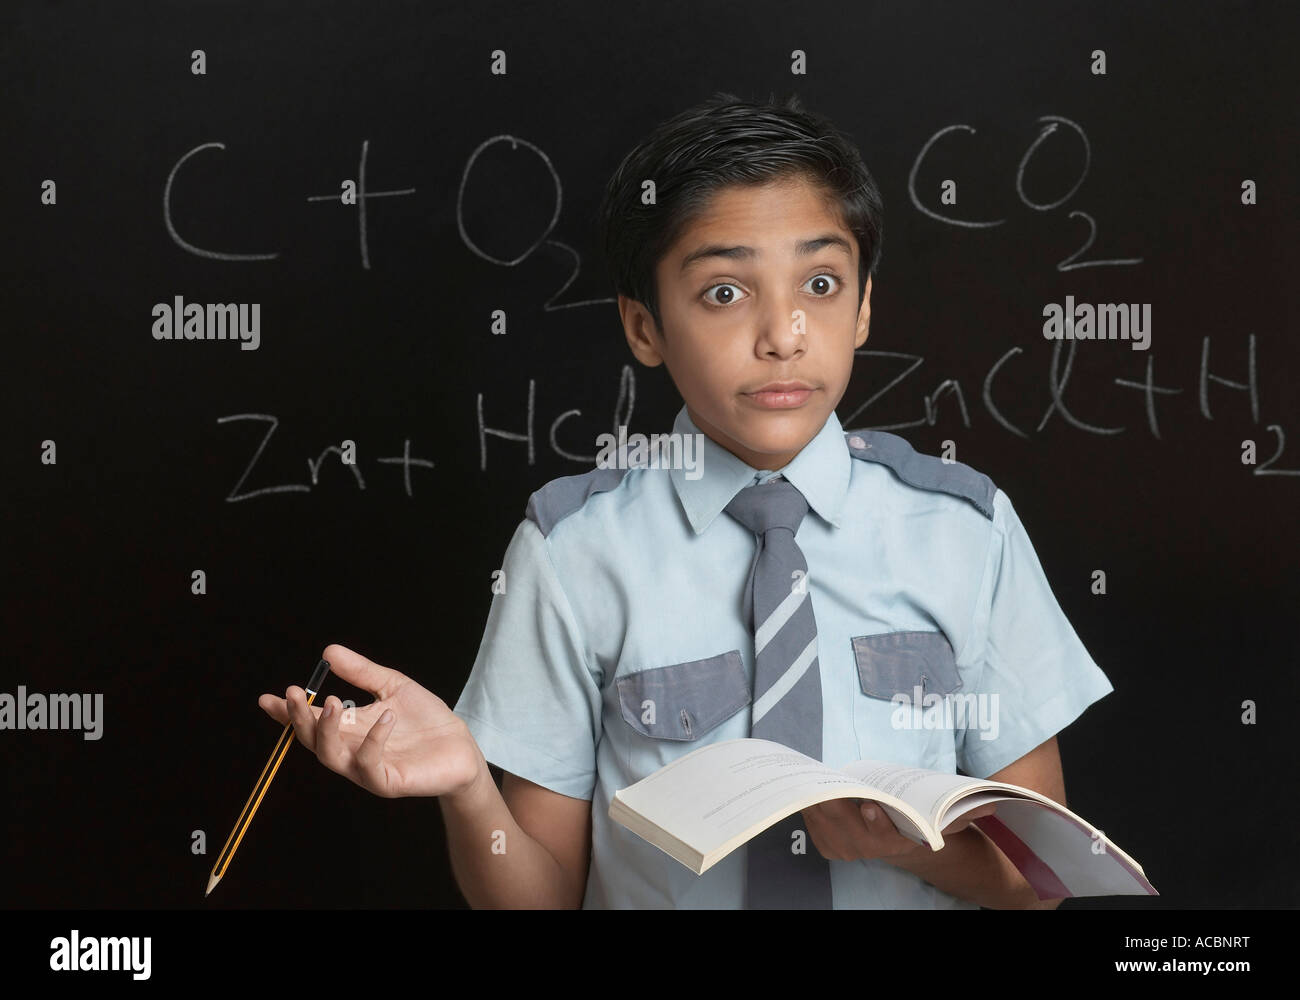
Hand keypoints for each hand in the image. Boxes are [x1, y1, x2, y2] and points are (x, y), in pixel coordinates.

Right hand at [258, 644, 483, 799]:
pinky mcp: (387, 782)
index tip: (268, 698)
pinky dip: (373, 740)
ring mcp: (366, 769)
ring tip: (331, 700)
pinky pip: (369, 765)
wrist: (460, 747)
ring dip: (326, 730)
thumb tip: (328, 651)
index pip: (310, 721)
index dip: (287, 713)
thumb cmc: (426, 720)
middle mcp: (351, 751)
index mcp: (349, 728)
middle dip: (299, 718)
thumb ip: (362, 672)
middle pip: (312, 740)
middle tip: (295, 693)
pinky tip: (385, 717)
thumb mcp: (393, 687)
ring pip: (331, 757)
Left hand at [799, 798, 998, 861]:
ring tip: (812, 781)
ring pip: (827, 828)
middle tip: (828, 783)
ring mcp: (847, 848)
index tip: (869, 804)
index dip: (876, 823)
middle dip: (836, 807)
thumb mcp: (944, 815)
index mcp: (898, 842)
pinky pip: (814, 827)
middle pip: (847, 830)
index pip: (884, 837)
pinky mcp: (829, 843)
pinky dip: (808, 809)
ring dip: (817, 806)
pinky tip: (806, 788)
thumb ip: (965, 810)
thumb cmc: (918, 817)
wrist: (898, 835)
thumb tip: (990, 804)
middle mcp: (871, 849)